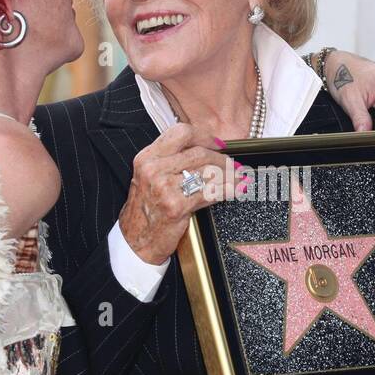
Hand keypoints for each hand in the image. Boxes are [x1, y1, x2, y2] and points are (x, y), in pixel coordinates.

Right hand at [118, 124, 248, 265]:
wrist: (135, 241)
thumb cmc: (145, 210)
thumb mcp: (148, 178)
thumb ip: (169, 161)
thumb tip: (204, 149)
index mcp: (147, 157)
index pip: (181, 133)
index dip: (205, 136)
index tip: (219, 144)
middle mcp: (153, 169)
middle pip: (199, 152)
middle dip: (222, 159)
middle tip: (234, 165)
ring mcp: (164, 188)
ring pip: (208, 172)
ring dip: (230, 174)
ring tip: (240, 176)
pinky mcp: (176, 206)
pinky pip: (211, 193)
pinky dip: (228, 190)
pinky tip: (237, 190)